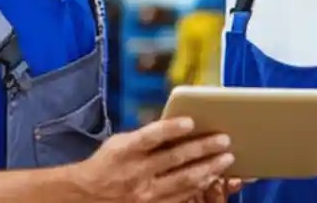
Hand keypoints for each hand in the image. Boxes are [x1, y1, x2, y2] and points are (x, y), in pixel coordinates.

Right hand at [68, 116, 234, 201]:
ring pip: (183, 180)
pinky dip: (199, 186)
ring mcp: (146, 192)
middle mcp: (137, 171)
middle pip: (174, 158)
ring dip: (208, 168)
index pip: (150, 137)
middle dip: (202, 148)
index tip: (191, 121)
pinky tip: (212, 177)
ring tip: (226, 158)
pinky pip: (181, 196)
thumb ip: (144, 137)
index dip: (171, 129)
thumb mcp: (119, 143)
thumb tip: (174, 126)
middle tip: (224, 140)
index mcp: (126, 150)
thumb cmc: (107, 163)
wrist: (89, 195)